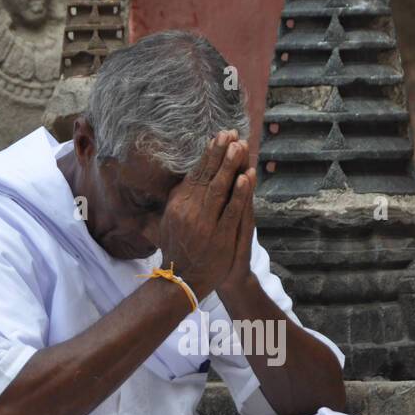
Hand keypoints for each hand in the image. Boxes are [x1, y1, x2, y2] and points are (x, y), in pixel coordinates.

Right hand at [158, 130, 251, 301]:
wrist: (183, 281)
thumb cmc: (178, 251)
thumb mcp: (168, 223)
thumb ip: (176, 202)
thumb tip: (182, 181)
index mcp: (177, 204)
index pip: (195, 174)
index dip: (208, 155)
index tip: (219, 138)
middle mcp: (188, 211)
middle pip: (207, 176)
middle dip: (220, 153)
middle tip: (231, 134)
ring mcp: (204, 224)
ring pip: (219, 189)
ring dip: (230, 166)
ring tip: (240, 147)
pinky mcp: (220, 237)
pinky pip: (231, 211)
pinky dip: (240, 194)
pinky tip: (246, 177)